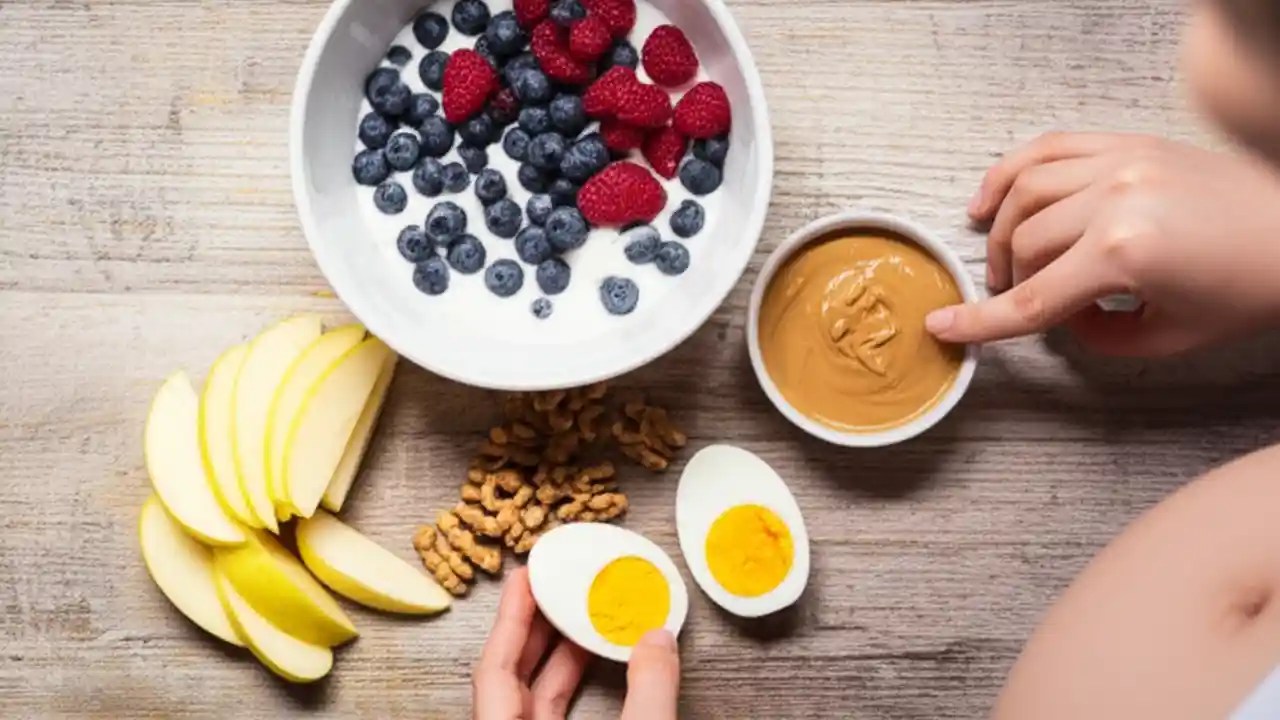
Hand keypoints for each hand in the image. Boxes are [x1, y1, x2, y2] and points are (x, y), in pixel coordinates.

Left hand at [472, 568, 681, 719]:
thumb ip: (649, 692)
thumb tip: (658, 640)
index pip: (494, 668)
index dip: (509, 618)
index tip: (524, 577)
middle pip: (510, 675)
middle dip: (534, 625)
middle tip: (553, 583)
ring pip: (531, 696)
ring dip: (556, 653)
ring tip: (578, 613)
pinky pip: (551, 713)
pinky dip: (569, 682)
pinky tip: (591, 660)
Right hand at [926, 133, 1279, 355]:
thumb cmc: (1251, 286)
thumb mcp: (1169, 338)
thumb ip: (1097, 336)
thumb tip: (1059, 319)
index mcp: (1126, 253)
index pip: (1034, 297)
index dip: (984, 321)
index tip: (945, 326)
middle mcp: (1116, 197)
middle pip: (1025, 244)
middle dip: (1010, 280)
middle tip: (1016, 301)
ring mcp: (1122, 162)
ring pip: (1024, 193)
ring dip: (1005, 230)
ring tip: (1008, 257)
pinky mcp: (1130, 144)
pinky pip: (1048, 148)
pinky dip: (1010, 171)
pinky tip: (992, 197)